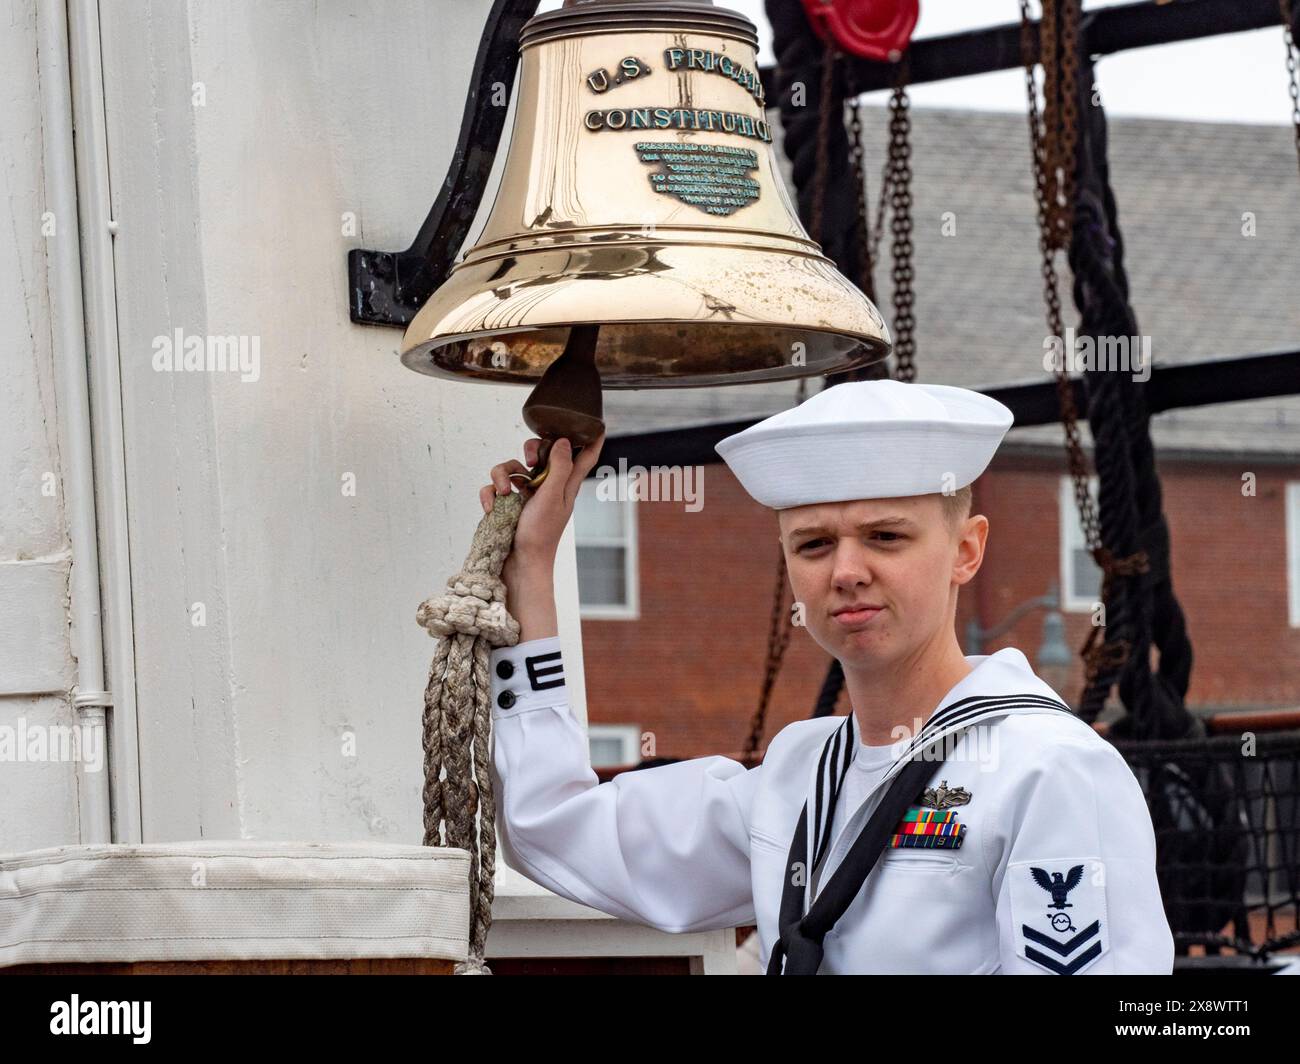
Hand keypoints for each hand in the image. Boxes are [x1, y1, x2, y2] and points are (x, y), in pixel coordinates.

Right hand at [480, 432, 606, 577]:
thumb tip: (562, 441)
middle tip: (529, 459)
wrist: (519, 565)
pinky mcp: (507, 504)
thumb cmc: (540, 535)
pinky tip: (491, 506)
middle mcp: (546, 486)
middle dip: (530, 448)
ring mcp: (525, 495)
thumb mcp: (553, 497)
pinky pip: (495, 487)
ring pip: (512, 467)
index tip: (596, 424)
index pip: (584, 457)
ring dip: (502, 475)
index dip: (591, 440)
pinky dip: (489, 494)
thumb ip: (559, 468)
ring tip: (504, 493)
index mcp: (565, 484)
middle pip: (541, 453)